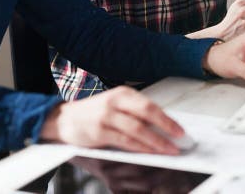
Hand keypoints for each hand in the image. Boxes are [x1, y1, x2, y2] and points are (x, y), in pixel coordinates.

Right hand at [39, 86, 183, 154]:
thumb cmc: (94, 114)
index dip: (167, 118)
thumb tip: (162, 127)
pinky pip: (124, 141)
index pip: (150, 105)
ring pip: (137, 129)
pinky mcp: (99, 131)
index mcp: (122, 93)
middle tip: (179, 139)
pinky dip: (140, 147)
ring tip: (169, 150)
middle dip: (166, 127)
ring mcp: (106, 116)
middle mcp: (115, 101)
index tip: (181, 130)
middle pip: (146, 113)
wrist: (64, 119)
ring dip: (156, 141)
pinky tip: (149, 152)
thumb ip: (134, 114)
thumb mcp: (115, 107)